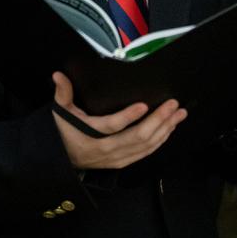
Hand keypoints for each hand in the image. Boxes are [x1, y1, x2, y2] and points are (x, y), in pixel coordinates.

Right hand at [50, 71, 185, 169]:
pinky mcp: (123, 162)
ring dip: (165, 129)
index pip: (112, 126)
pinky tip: (169, 129)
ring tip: (178, 115)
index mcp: (91, 135)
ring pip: (146, 146)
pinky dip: (160, 141)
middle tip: (172, 105)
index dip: (128, 117)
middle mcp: (106, 149)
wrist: (61, 159)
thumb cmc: (62, 132)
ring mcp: (117, 158)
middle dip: (159, 120)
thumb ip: (62, 93)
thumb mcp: (60, 112)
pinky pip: (146, 153)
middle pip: (138, 137)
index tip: (143, 105)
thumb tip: (58, 75)